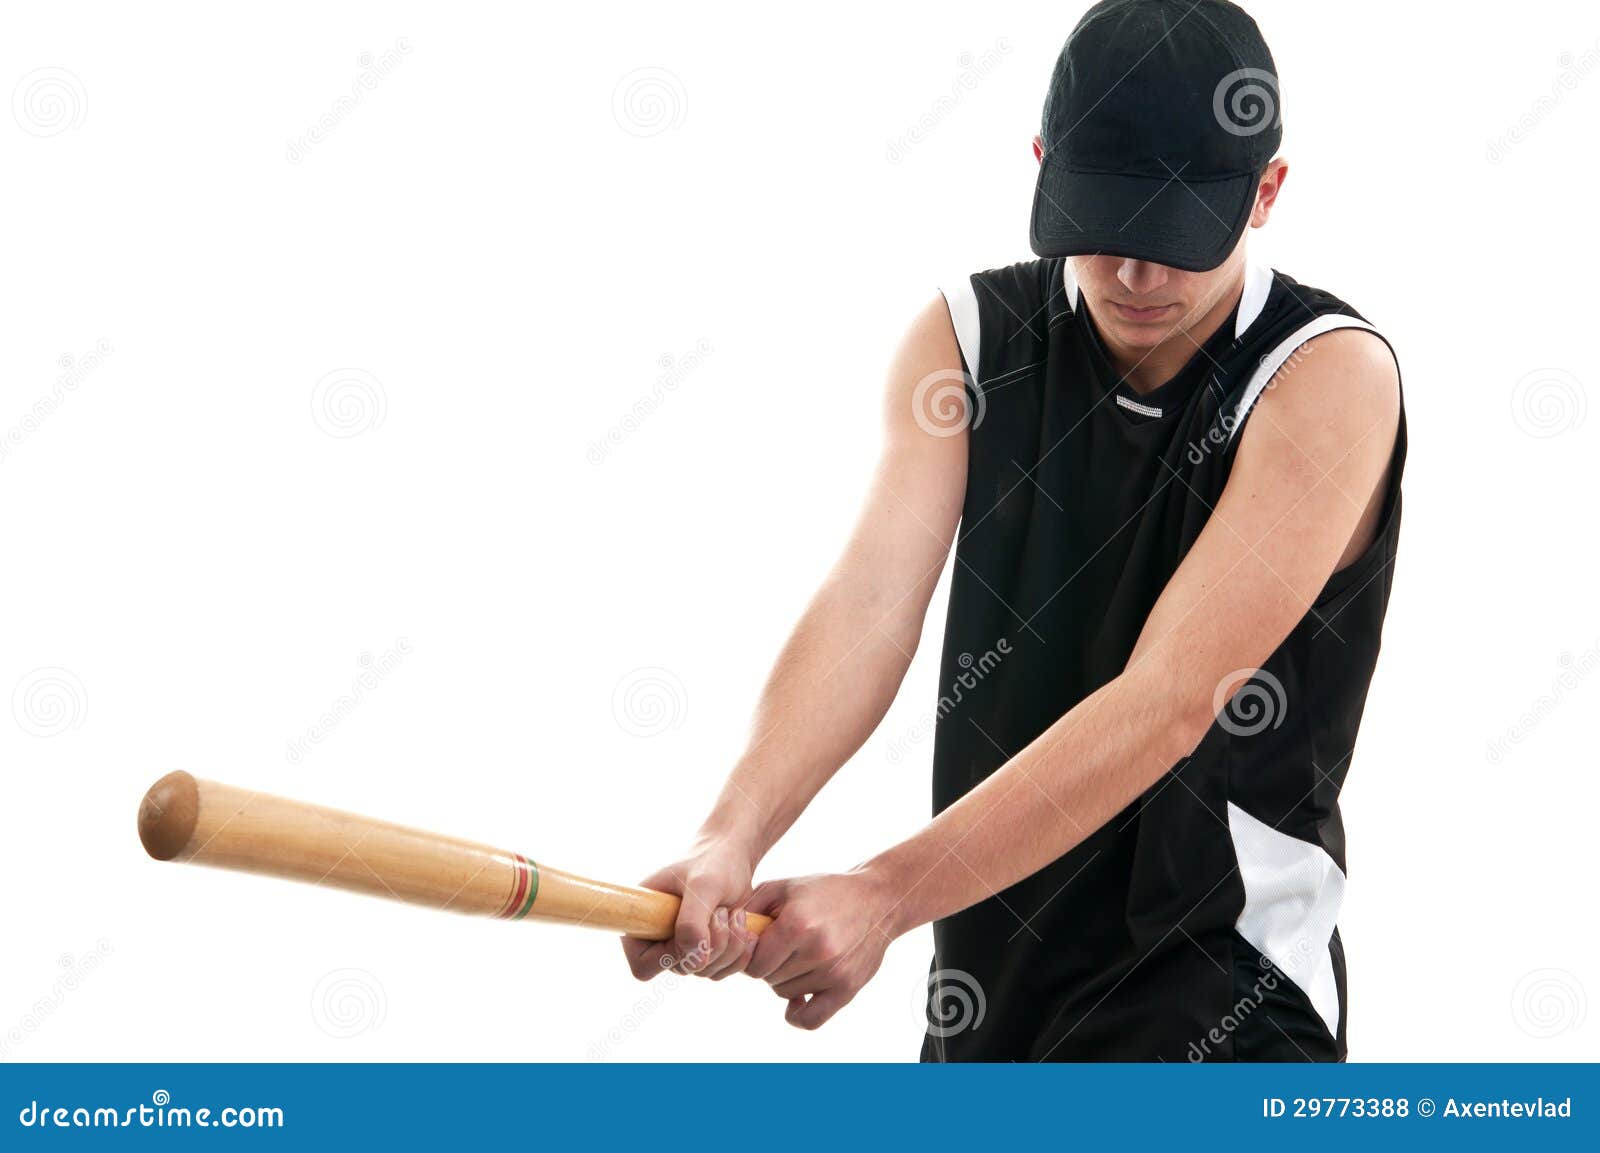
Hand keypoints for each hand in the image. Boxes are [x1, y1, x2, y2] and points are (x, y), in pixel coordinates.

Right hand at [620, 837, 759, 981]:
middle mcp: (659, 938)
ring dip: (729, 947)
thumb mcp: (703, 886)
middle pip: (682, 968)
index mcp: (643, 920)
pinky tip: (743, 925)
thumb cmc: (713, 862)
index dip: (671, 955)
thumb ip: (692, 922)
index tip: (694, 924)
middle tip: (722, 911)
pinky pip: (722, 970)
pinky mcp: (705, 950)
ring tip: (735, 913)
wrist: (734, 856)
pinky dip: (739, 952)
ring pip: (705, 971)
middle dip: (711, 944)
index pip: (643, 965)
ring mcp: (683, 946)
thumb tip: (694, 962)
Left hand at [743, 867, 903, 1028]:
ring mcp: (834, 973)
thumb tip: (725, 937)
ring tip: (799, 959)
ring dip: (786, 981)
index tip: (763, 944)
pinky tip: (799, 998)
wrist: (876, 900)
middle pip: (768, 979)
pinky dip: (798, 1014)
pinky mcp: (848, 989)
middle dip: (770, 964)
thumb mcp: (783, 887)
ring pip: (786, 995)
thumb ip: (749, 909)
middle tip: (784, 948)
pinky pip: (811, 1020)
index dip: (753, 954)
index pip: (753, 962)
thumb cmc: (823, 891)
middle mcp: (816, 950)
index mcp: (796, 924)